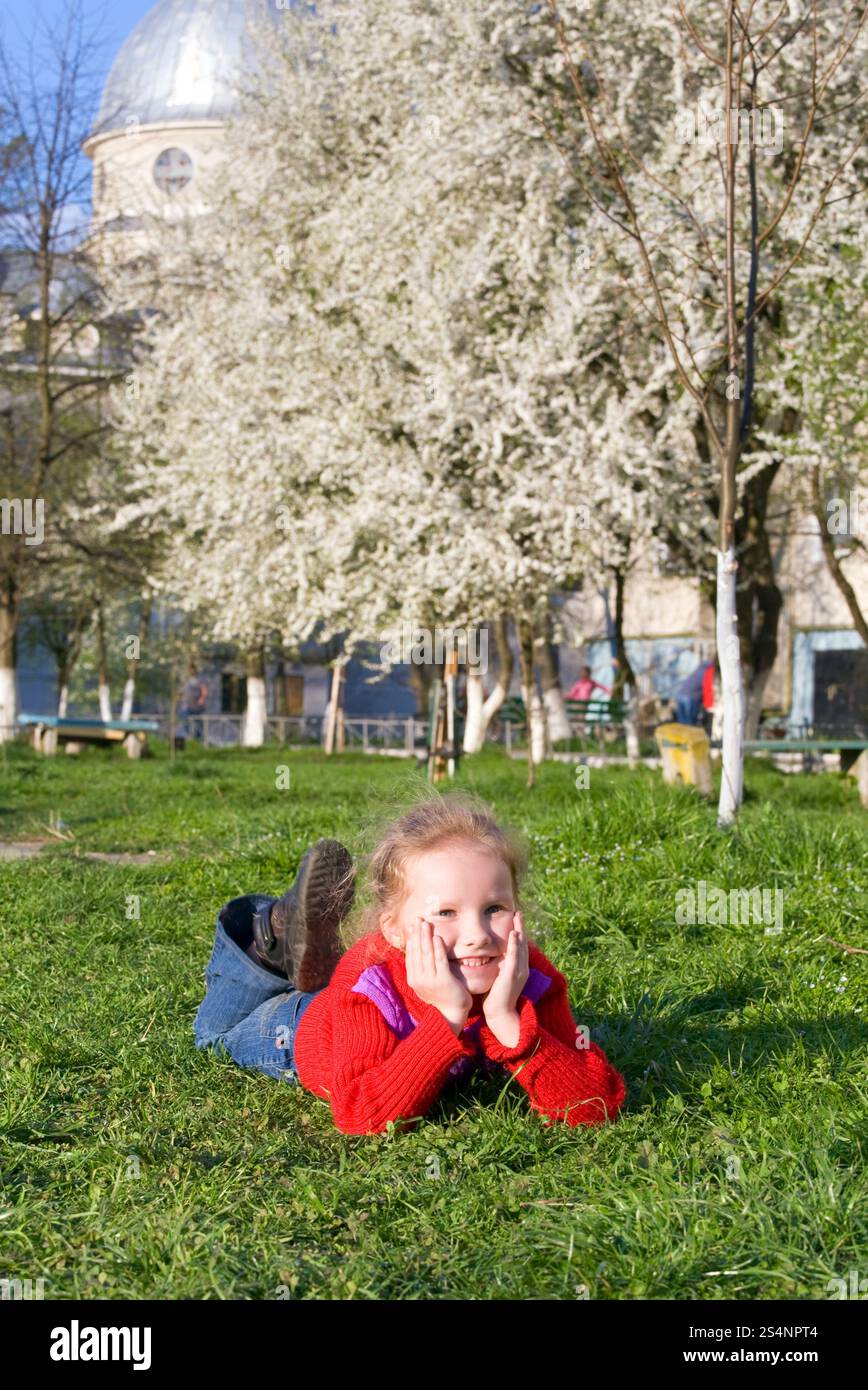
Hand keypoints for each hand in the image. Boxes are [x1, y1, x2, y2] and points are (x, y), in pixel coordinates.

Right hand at [405, 918, 471, 1032]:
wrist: (451, 1014)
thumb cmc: (441, 995)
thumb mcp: (426, 981)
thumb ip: (422, 967)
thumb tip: (420, 949)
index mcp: (413, 978)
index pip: (410, 954)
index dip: (411, 939)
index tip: (411, 926)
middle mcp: (419, 979)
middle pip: (417, 951)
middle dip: (417, 934)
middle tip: (417, 919)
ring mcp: (430, 980)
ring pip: (426, 954)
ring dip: (426, 937)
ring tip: (426, 924)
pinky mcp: (443, 980)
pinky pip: (440, 961)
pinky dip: (438, 948)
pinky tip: (437, 937)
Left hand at [482, 911, 528, 1027]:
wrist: (500, 1013)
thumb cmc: (497, 998)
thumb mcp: (499, 978)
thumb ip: (500, 968)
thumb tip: (496, 959)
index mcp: (519, 969)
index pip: (520, 948)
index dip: (519, 934)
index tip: (516, 922)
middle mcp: (522, 968)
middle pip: (522, 944)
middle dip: (521, 928)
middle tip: (519, 914)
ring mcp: (519, 971)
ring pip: (520, 947)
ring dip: (519, 931)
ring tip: (517, 918)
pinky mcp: (512, 974)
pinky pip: (514, 955)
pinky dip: (514, 944)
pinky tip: (513, 934)